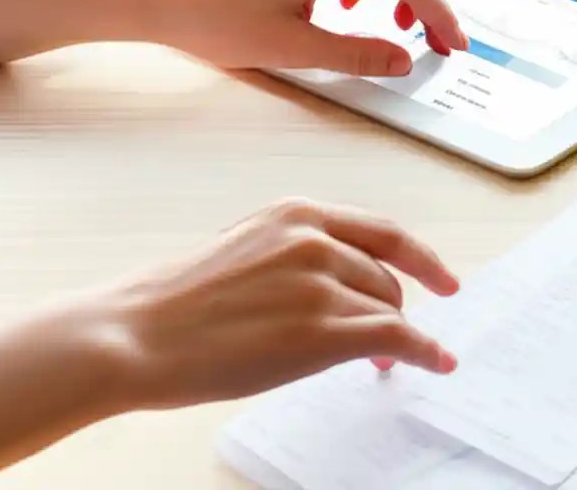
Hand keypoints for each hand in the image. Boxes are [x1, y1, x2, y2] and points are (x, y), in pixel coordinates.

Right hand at [0, 199, 459, 486]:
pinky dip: (424, 350)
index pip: (382, 232)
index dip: (421, 258)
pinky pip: (396, 335)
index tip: (443, 278)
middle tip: (390, 339)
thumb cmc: (174, 303)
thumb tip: (336, 285)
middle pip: (386, 278)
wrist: (134, 334)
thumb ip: (295, 257)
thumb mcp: (245, 252)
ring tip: (382, 361)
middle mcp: (315, 239)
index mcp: (295, 214)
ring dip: (393, 337)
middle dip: (392, 309)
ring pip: (387, 309)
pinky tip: (433, 361)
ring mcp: (321, 283)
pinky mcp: (323, 329)